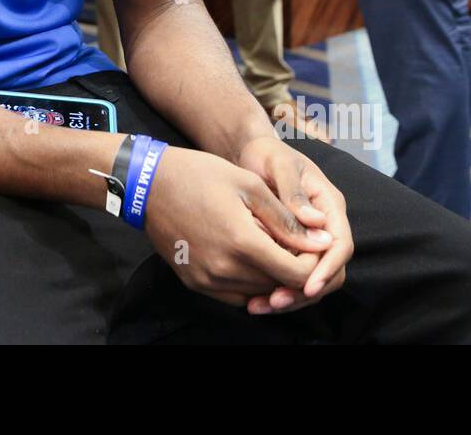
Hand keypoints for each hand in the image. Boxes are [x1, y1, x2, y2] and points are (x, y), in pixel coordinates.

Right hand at [142, 146, 332, 311]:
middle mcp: (225, 269)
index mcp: (242, 241)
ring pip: (258, 293)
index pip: (296, 274)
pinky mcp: (195, 283)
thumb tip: (323, 240)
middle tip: (291, 242)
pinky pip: (235, 295)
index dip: (312, 262)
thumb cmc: (200, 175)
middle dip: (294, 269)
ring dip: (272, 276)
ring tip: (269, 246)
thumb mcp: (248, 185)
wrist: (147, 184)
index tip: (310, 242)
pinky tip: (247, 257)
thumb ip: (286, 218)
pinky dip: (249, 282)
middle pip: (279, 286)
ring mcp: (207, 280)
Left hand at [233, 134, 352, 314]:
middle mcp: (325, 226)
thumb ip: (294, 191)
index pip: (341, 244)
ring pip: (313, 279)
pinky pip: (293, 276)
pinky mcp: (292, 249)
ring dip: (291, 296)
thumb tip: (315, 222)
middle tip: (277, 301)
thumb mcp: (280, 164)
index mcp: (330, 205)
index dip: (327, 268)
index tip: (308, 286)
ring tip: (261, 306)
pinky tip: (255, 300)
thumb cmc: (267, 154)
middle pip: (331, 270)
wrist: (251, 154)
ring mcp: (310, 239)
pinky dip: (278, 289)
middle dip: (307, 290)